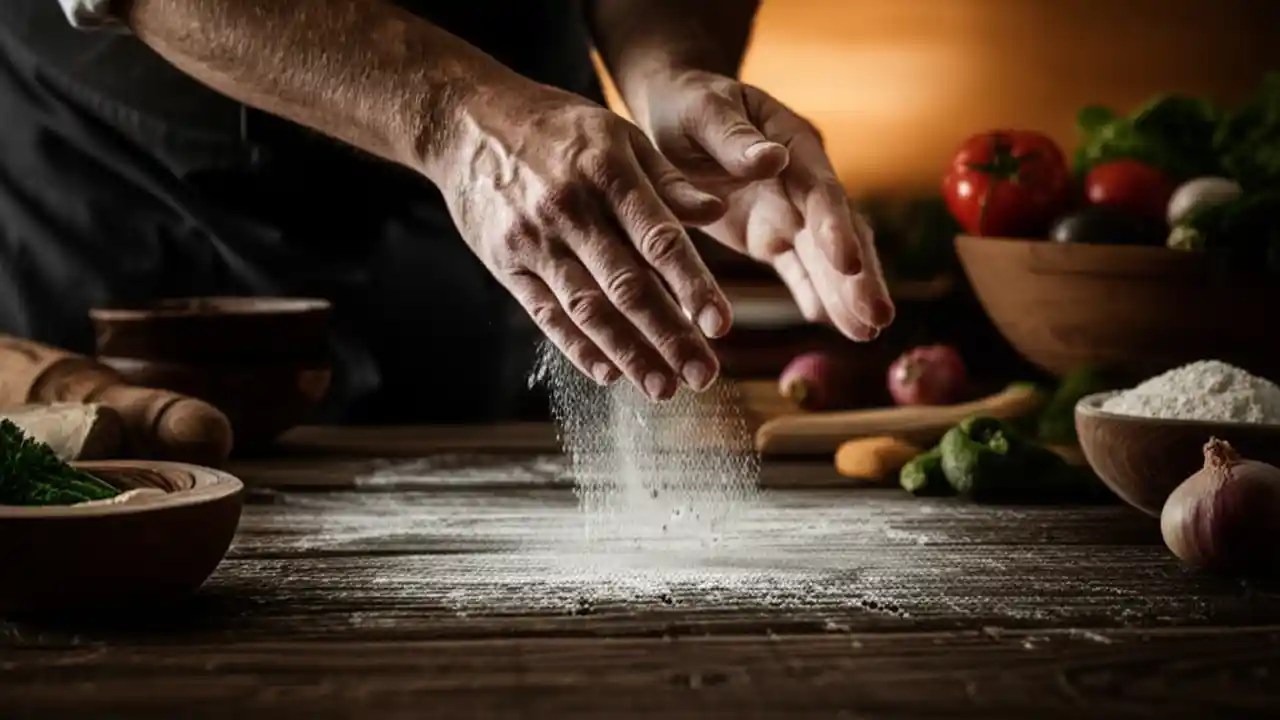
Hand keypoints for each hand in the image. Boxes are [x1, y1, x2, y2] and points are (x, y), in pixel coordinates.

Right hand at [434, 80, 733, 399]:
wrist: (468, 122)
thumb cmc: (559, 129)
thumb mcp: (619, 135)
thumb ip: (668, 181)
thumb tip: (717, 213)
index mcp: (608, 173)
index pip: (660, 240)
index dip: (693, 286)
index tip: (721, 326)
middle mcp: (572, 210)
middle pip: (628, 286)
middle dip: (669, 337)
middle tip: (702, 376)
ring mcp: (535, 241)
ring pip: (588, 309)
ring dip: (629, 354)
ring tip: (663, 388)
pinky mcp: (506, 263)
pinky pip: (547, 314)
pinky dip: (578, 347)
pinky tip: (609, 373)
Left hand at [638, 71, 894, 340]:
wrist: (673, 111)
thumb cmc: (687, 104)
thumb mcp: (702, 111)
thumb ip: (733, 138)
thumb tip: (773, 158)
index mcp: (793, 143)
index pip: (820, 190)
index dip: (835, 227)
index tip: (849, 264)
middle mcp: (801, 180)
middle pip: (837, 231)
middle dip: (858, 276)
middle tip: (879, 318)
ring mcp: (788, 210)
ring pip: (823, 258)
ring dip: (845, 295)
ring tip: (868, 335)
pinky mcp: (770, 234)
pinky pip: (797, 268)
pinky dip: (814, 294)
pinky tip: (835, 324)